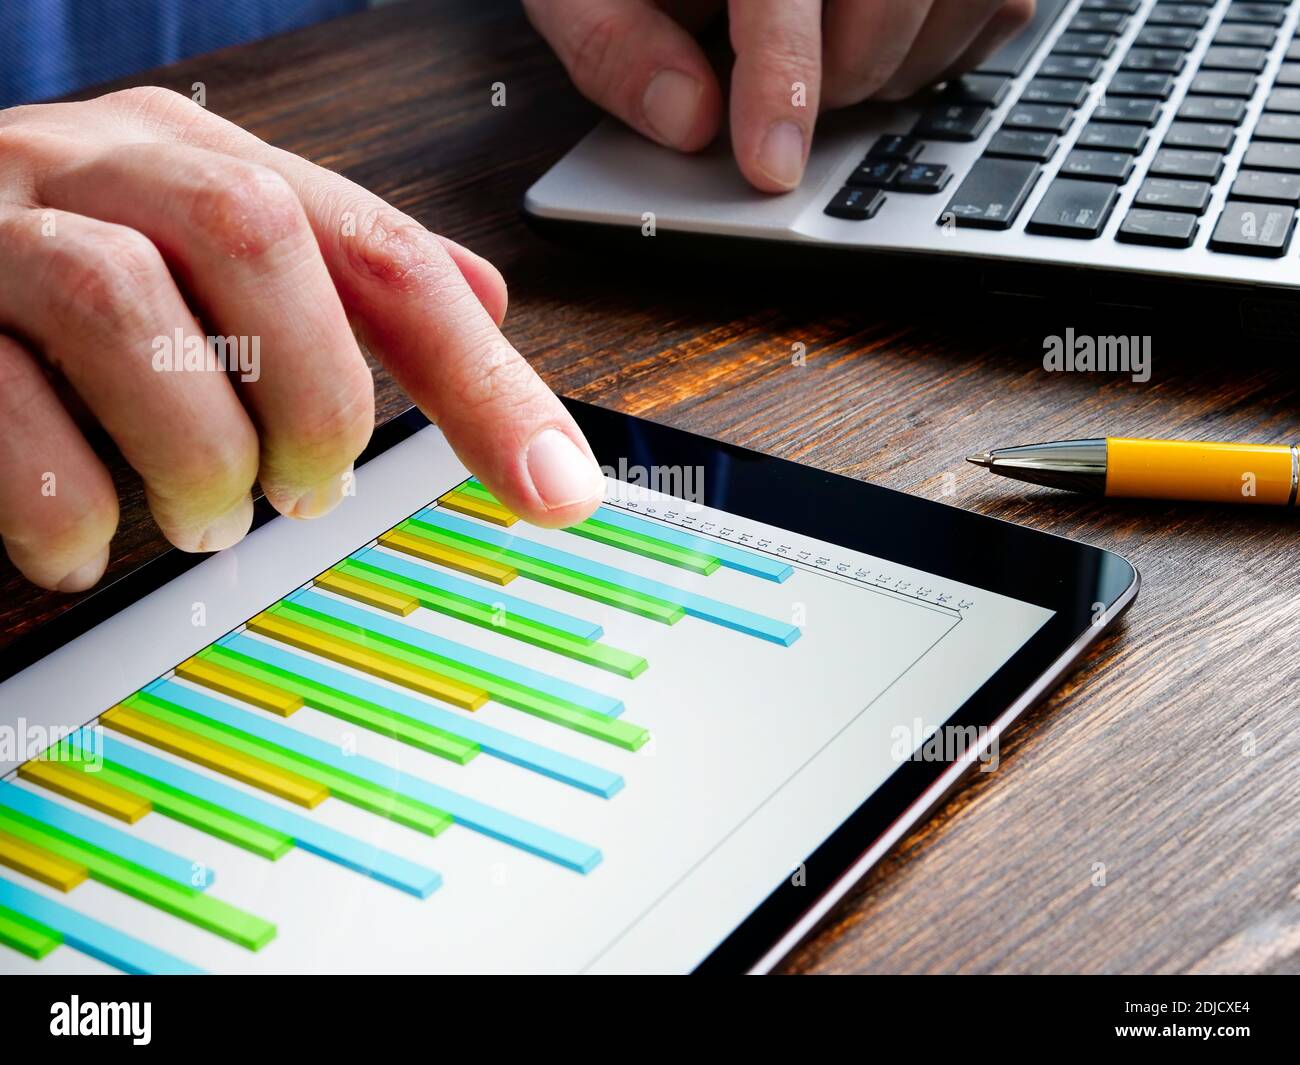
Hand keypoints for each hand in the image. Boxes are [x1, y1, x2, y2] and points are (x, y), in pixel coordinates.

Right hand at [0, 87, 604, 591]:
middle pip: (259, 236)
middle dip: (317, 396)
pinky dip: (69, 505)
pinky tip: (85, 543)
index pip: (379, 252)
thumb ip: (340, 279)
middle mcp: (96, 170)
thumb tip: (483, 297)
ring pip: (126, 310)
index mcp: (198, 162)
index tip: (556, 485)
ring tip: (206, 516)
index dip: (483, 376)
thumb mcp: (210, 255)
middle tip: (307, 492)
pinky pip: (4, 412)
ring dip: (199, 454)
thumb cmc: (58, 282)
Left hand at [525, 0, 1034, 190]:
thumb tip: (688, 121)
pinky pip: (1001, 4)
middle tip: (781, 105)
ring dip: (891, 72)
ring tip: (828, 65)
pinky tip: (881, 43)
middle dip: (835, 83)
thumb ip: (612, 44)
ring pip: (964, 3)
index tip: (770, 168)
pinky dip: (942, 48)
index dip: (781, 82)